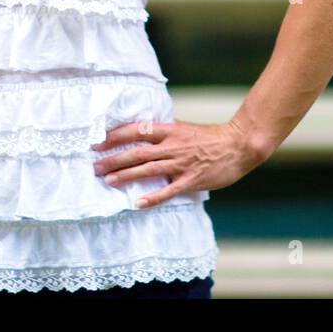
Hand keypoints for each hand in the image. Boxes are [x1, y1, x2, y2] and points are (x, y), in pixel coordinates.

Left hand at [90, 119, 264, 209]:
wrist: (238, 145)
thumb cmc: (211, 137)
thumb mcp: (184, 129)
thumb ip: (165, 133)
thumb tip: (143, 133)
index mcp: (169, 130)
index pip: (136, 131)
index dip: (115, 136)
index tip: (97, 142)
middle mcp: (171, 146)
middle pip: (136, 152)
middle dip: (113, 159)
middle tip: (95, 167)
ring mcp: (181, 163)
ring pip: (147, 169)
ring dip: (125, 176)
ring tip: (108, 181)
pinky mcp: (191, 179)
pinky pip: (168, 190)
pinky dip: (153, 197)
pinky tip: (138, 203)